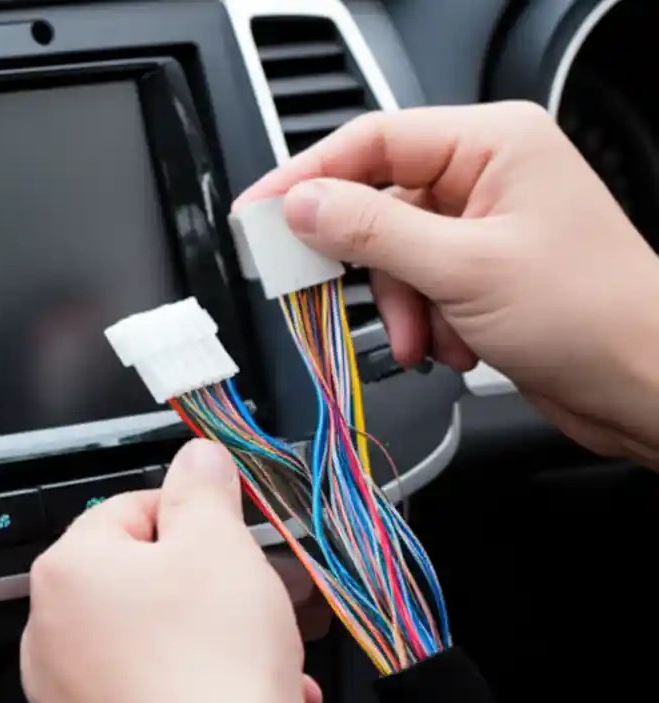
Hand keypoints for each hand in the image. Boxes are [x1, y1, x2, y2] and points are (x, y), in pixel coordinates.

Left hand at [21, 439, 321, 702]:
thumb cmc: (208, 672)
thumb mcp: (219, 548)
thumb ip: (203, 489)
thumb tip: (197, 455)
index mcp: (70, 569)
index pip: (131, 509)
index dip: (194, 518)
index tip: (236, 535)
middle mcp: (53, 631)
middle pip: (146, 582)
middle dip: (217, 592)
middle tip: (266, 603)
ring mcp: (68, 693)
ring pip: (159, 645)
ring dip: (222, 647)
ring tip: (275, 665)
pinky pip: (155, 697)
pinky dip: (203, 693)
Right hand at [236, 102, 658, 467]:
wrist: (648, 386)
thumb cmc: (592, 316)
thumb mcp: (462, 270)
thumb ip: (371, 233)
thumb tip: (300, 205)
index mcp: (493, 142)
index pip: (373, 140)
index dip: (306, 174)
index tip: (258, 211)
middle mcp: (487, 172)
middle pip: (375, 200)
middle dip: (366, 265)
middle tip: (317, 291)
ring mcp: (485, 221)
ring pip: (392, 252)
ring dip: (398, 306)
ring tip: (423, 340)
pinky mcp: (482, 267)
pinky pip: (417, 283)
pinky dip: (420, 320)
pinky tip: (447, 345)